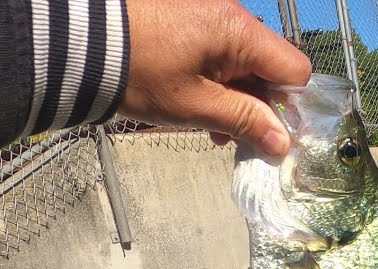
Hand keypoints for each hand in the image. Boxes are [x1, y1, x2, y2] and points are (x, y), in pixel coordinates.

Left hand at [120, 0, 312, 159]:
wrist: (82, 43)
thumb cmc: (139, 73)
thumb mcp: (196, 106)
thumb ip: (245, 122)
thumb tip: (282, 144)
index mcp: (240, 31)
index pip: (295, 69)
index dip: (291, 107)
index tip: (273, 135)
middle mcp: (232, 16)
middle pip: (270, 68)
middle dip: (260, 107)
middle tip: (238, 139)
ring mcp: (210, 16)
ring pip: (244, 65)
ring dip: (237, 99)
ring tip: (214, 128)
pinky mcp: (190, 21)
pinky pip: (221, 55)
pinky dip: (218, 83)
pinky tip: (199, 107)